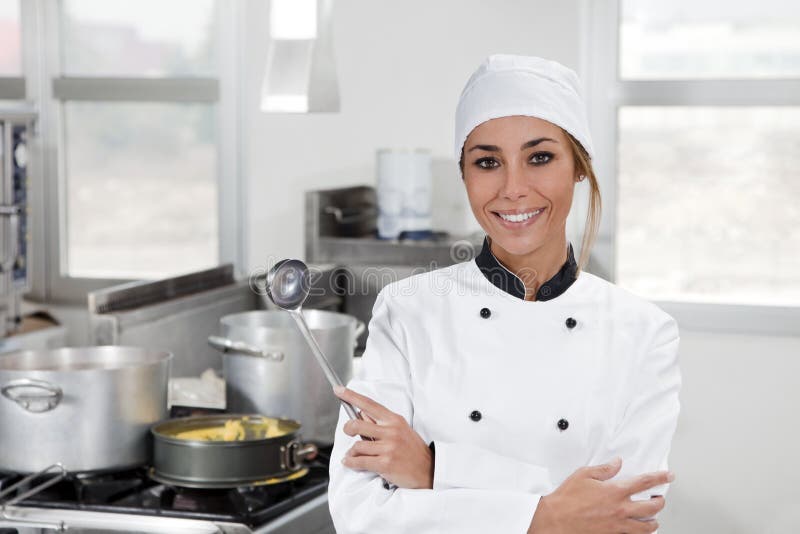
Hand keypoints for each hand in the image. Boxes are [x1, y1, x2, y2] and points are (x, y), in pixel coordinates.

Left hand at [333, 385, 433, 488]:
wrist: (429, 471)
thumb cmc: (413, 451)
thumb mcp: (401, 430)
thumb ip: (381, 423)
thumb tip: (361, 415)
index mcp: (394, 420)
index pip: (369, 404)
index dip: (351, 396)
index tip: (339, 390)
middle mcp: (391, 431)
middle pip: (357, 424)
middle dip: (348, 428)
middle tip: (348, 431)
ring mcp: (389, 448)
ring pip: (357, 445)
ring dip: (351, 451)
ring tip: (354, 455)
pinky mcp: (385, 464)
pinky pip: (359, 461)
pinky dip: (350, 462)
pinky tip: (349, 462)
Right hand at [528, 457, 673, 533]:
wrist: (556, 520)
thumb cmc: (567, 499)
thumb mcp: (584, 475)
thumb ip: (604, 469)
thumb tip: (617, 463)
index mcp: (615, 491)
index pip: (645, 482)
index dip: (660, 478)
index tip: (668, 476)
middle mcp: (621, 509)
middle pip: (653, 507)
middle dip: (660, 501)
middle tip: (660, 498)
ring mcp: (619, 525)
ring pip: (648, 526)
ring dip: (653, 521)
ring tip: (652, 517)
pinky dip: (639, 533)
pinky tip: (637, 530)